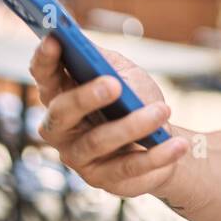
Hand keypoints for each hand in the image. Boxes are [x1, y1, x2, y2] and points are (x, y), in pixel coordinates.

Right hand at [29, 35, 189, 197]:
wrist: (160, 140)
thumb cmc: (134, 100)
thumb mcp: (122, 73)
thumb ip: (103, 60)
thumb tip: (84, 44)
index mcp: (61, 96)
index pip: (44, 76)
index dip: (45, 59)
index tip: (54, 40)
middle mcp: (61, 129)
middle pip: (63, 113)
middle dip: (86, 97)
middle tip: (113, 84)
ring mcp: (79, 158)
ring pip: (99, 141)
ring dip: (133, 125)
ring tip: (163, 110)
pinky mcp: (104, 180)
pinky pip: (129, 168)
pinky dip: (156, 155)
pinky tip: (177, 144)